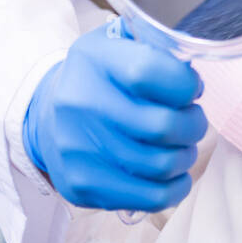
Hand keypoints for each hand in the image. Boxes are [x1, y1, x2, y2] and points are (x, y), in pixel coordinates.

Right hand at [23, 21, 206, 210]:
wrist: (47, 116)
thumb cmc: (101, 79)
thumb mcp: (120, 44)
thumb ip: (158, 51)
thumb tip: (194, 82)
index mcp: (94, 60)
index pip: (148, 71)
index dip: (184, 83)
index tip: (191, 88)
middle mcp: (80, 103)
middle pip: (163, 125)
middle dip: (194, 124)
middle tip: (193, 120)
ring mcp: (79, 149)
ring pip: (163, 164)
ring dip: (186, 154)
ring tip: (181, 144)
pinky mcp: (83, 186)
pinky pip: (152, 197)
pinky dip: (176, 187)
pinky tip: (174, 173)